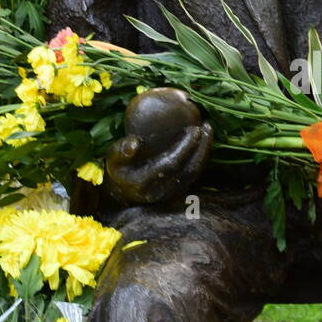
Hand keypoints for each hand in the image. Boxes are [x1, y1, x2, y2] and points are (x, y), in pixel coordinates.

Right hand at [105, 89, 212, 205]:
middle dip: (200, 148)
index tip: (195, 130)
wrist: (122, 192)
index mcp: (143, 182)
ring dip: (204, 153)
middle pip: (187, 170)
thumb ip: (120, 150)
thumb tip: (135, 142)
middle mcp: (159, 191)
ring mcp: (170, 195)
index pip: (170, 164)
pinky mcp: (177, 193)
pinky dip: (201, 159)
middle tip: (206, 126)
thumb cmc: (118, 169)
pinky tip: (204, 143)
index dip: (185, 148)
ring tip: (208, 131)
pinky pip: (194, 176)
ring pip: (194, 174)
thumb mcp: (112, 158)